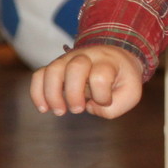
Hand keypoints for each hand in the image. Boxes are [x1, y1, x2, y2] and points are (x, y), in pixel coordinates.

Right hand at [29, 45, 144, 118]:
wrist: (115, 57)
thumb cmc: (122, 78)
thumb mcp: (131, 93)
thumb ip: (116, 106)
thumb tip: (90, 107)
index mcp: (108, 61)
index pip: (101, 76)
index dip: (101, 95)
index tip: (105, 101)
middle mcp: (87, 56)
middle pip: (75, 67)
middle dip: (73, 93)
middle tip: (78, 110)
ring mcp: (68, 59)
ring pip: (53, 70)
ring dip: (52, 94)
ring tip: (59, 111)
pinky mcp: (56, 67)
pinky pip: (39, 75)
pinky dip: (37, 92)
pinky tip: (43, 108)